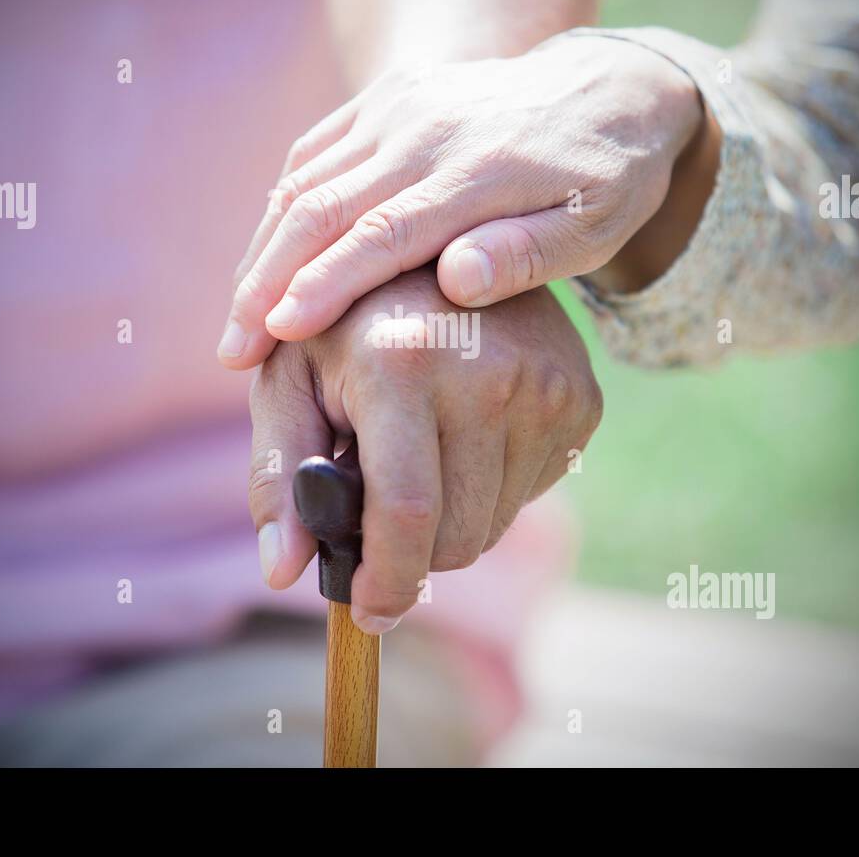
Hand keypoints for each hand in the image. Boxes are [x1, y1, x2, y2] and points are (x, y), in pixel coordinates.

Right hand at [219, 32, 701, 368]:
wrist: (606, 87)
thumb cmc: (604, 179)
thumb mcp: (595, 227)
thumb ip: (526, 255)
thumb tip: (452, 282)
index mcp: (477, 169)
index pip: (382, 233)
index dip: (324, 286)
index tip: (276, 335)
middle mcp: (425, 127)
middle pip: (322, 207)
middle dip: (266, 281)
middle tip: (233, 350)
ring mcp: (399, 105)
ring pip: (304, 181)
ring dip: (262, 252)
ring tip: (237, 321)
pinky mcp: (386, 96)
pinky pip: (314, 152)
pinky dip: (280, 208)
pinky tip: (263, 259)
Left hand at [247, 267, 600, 633]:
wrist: (443, 248)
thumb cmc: (345, 322)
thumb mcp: (289, 378)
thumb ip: (277, 475)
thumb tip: (283, 571)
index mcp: (402, 363)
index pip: (406, 514)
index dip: (386, 582)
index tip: (367, 611)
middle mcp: (488, 372)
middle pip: (455, 537)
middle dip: (411, 554)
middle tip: (380, 518)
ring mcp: (546, 385)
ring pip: (495, 524)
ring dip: (451, 519)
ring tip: (421, 456)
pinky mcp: (582, 397)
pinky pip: (533, 492)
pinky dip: (493, 487)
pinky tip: (466, 434)